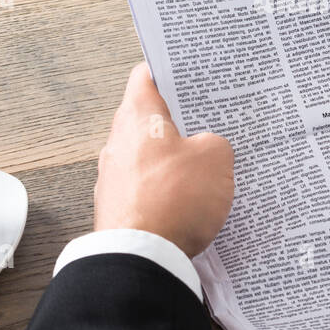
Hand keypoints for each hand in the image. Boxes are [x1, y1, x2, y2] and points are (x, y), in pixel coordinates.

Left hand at [93, 62, 234, 256]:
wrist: (141, 257)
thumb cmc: (174, 199)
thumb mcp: (216, 158)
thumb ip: (216, 143)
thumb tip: (209, 149)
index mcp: (138, 116)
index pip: (146, 76)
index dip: (168, 72)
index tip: (187, 74)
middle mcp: (118, 142)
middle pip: (148, 119)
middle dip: (178, 123)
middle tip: (208, 125)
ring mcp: (112, 177)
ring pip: (146, 156)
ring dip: (171, 161)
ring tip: (204, 170)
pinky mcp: (117, 208)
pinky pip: (143, 189)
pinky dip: (163, 192)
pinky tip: (186, 204)